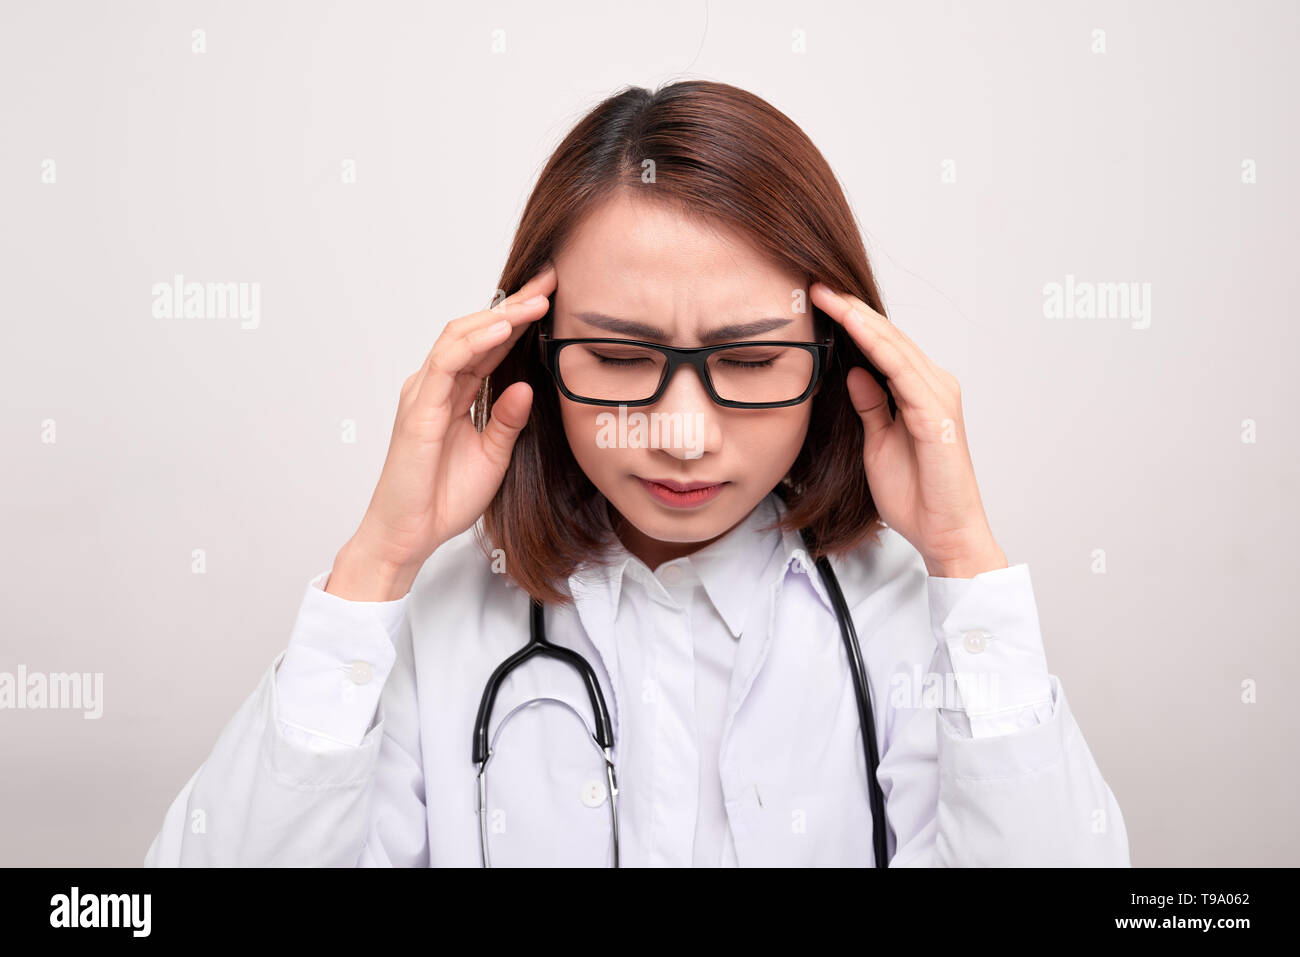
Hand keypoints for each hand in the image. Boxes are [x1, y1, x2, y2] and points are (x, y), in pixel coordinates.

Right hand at [327, 264, 556, 600]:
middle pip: (476, 330)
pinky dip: (475, 342)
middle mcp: (436, 385)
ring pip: (460, 336)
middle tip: (550, 281)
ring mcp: (424, 393)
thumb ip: (507, 420)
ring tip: (536, 299)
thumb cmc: (441, 498)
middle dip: (514, 304)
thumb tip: (526, 387)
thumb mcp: (493, 456)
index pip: (489, 344)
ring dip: (500, 315)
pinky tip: (503, 328)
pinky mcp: (418, 409)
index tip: (554, 297)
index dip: (520, 319)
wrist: (409, 534)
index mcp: (453, 393)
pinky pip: (447, 363)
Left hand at [809, 281, 1007, 578]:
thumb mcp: (877, 444)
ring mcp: (937, 395)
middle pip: (887, 337)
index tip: (816, 301)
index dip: (850, 321)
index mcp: (919, 392)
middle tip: (815, 284)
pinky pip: (899, 368)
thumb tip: (854, 373)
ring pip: (892, 344)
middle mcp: (933, 385)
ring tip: (826, 294)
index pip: (881, 347)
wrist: (944, 532)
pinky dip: (874, 344)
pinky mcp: (935, 410)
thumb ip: (871, 407)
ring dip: (858, 317)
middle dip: (850, 309)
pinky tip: (851, 325)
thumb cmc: (916, 495)